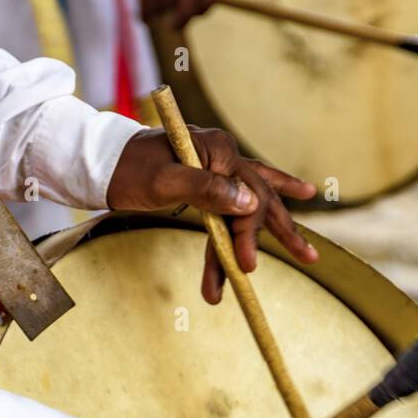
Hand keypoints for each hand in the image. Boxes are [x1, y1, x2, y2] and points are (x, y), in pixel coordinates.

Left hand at [107, 127, 318, 302]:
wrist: (108, 163)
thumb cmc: (130, 171)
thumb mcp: (163, 182)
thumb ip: (205, 189)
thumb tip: (250, 204)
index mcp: (217, 151)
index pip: (246, 198)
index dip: (247, 235)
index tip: (244, 266)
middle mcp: (225, 156)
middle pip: (260, 200)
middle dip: (281, 234)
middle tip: (308, 259)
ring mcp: (222, 168)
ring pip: (255, 205)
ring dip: (274, 234)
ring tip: (309, 256)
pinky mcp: (214, 180)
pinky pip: (249, 194)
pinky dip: (274, 199)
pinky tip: (307, 193)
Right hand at [119, 0, 214, 28]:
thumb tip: (204, 7)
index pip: (208, 1)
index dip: (200, 11)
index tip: (194, 15)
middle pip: (188, 13)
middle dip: (180, 23)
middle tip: (173, 26)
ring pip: (162, 11)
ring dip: (155, 7)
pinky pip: (147, 13)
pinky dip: (143, 11)